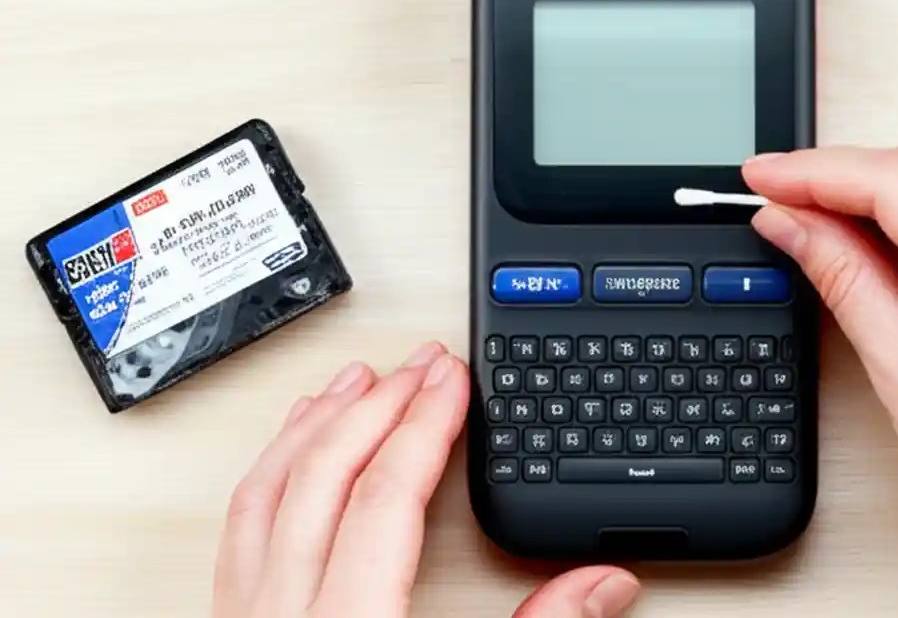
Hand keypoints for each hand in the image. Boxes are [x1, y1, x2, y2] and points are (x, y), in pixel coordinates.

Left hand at [213, 343, 640, 617]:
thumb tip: (603, 587)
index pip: (385, 500)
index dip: (425, 430)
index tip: (452, 382)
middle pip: (322, 481)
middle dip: (377, 409)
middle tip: (422, 365)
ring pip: (265, 496)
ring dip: (313, 427)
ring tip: (352, 381)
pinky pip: (240, 528)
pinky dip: (272, 473)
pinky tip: (293, 454)